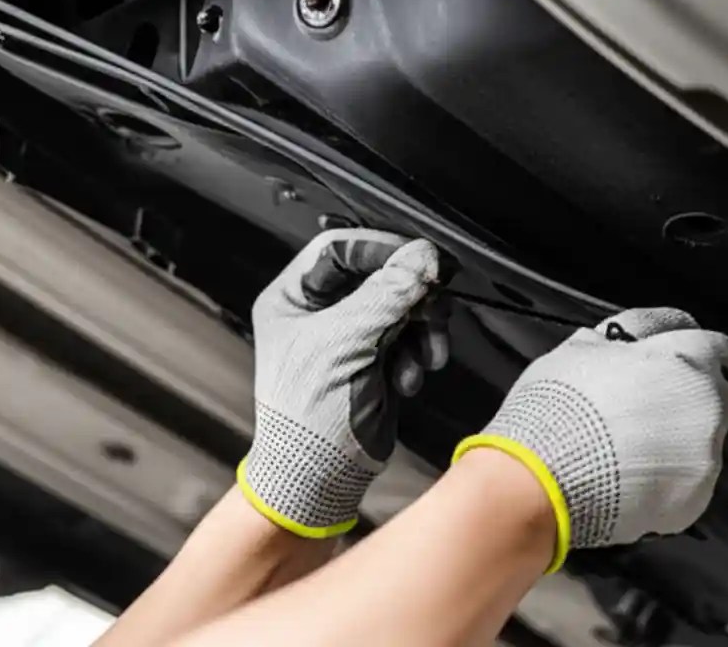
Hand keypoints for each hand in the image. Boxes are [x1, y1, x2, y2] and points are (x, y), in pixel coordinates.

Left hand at [240, 229, 446, 537]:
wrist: (319, 479)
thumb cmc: (309, 417)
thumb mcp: (348, 342)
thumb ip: (388, 293)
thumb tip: (424, 256)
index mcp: (292, 298)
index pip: (341, 249)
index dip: (382, 249)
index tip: (418, 259)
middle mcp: (318, 313)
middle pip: (378, 277)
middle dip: (411, 297)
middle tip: (435, 307)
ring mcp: (348, 337)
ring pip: (400, 307)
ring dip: (421, 329)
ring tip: (427, 356)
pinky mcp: (374, 361)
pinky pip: (409, 337)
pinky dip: (418, 354)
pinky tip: (411, 378)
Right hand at [454, 308, 727, 571]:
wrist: (540, 479)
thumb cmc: (556, 411)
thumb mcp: (578, 352)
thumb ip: (616, 344)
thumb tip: (623, 343)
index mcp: (684, 359)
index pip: (720, 346)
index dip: (712, 354)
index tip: (707, 361)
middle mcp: (707, 406)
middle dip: (727, 403)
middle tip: (686, 412)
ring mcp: (705, 457)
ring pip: (708, 449)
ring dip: (681, 449)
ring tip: (630, 456)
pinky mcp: (693, 501)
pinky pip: (687, 489)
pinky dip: (665, 487)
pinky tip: (628, 483)